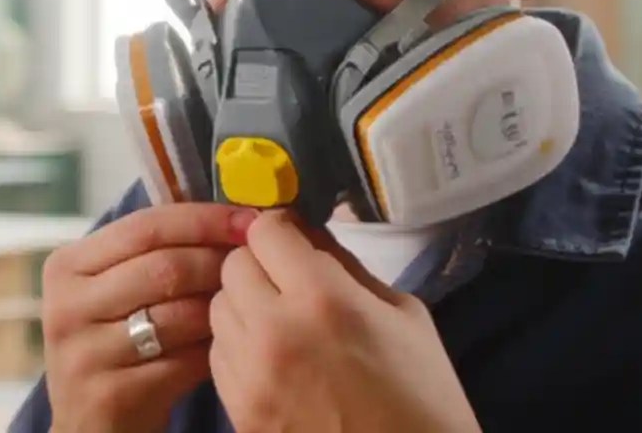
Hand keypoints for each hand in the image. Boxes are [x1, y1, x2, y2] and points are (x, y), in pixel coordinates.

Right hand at [41, 203, 252, 432]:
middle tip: (257, 264)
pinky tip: (231, 346)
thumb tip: (232, 216)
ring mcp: (83, 352)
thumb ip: (157, 251)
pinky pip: (183, 361)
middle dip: (219, 262)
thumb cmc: (117, 345)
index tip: (247, 220)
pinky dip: (214, 350)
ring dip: (221, 308)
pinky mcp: (109, 394)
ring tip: (248, 304)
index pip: (145, 226)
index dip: (203, 219)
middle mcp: (66, 305)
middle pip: (164, 267)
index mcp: (68, 266)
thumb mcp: (117, 291)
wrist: (92, 425)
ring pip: (177, 315)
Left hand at [209, 210, 480, 432]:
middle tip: (287, 281)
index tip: (294, 240)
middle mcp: (275, 330)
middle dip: (259, 264)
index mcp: (324, 298)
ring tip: (280, 322)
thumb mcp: (403, 314)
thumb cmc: (422, 394)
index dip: (281, 230)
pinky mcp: (238, 411)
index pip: (266, 230)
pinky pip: (219, 354)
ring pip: (218, 308)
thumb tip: (308, 237)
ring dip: (244, 305)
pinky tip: (272, 358)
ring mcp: (250, 375)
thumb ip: (347, 268)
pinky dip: (238, 346)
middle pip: (233, 265)